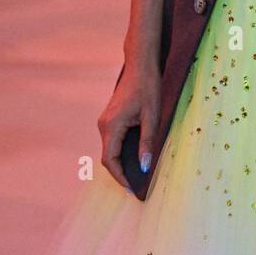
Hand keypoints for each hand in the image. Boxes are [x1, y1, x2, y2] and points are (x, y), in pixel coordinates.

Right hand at [97, 60, 161, 190]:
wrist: (140, 65)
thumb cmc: (148, 87)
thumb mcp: (152, 116)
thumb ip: (147, 143)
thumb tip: (145, 167)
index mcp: (111, 126)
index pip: (110, 160)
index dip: (120, 177)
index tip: (133, 189)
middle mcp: (104, 125)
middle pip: (108, 157)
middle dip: (121, 173)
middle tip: (138, 187)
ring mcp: (105, 122)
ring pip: (110, 150)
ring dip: (122, 163)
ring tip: (138, 176)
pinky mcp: (110, 119)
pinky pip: (113, 141)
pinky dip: (122, 153)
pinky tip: (135, 158)